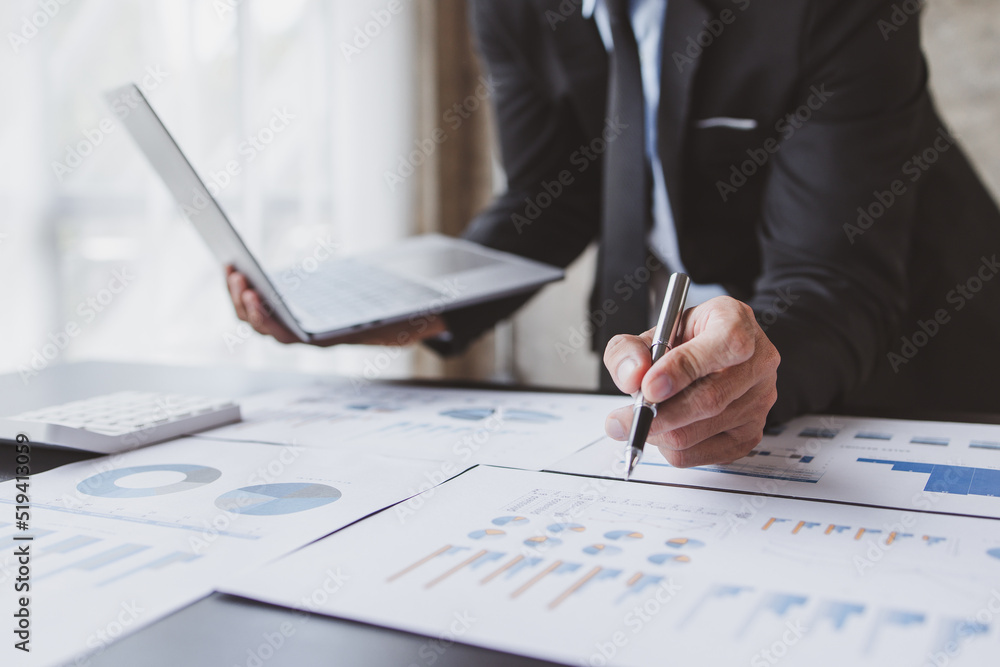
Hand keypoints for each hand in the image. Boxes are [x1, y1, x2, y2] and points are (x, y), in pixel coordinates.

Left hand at [225, 266, 446, 346]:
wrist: (398, 321)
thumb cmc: (402, 317)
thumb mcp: (413, 315)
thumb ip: (418, 317)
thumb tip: (441, 316)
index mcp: (329, 339)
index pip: (289, 337)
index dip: (266, 319)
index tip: (252, 294)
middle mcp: (307, 337)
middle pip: (263, 328)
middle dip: (244, 303)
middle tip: (236, 274)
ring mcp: (294, 324)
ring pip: (255, 318)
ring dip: (238, 296)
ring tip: (230, 267)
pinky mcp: (289, 309)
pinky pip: (257, 304)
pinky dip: (244, 288)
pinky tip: (236, 266)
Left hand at [603, 296, 778, 467]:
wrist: (707, 355)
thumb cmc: (685, 341)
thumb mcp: (649, 332)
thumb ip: (629, 349)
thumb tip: (631, 377)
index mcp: (736, 322)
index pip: (725, 344)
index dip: (684, 369)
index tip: (649, 386)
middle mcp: (758, 362)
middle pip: (710, 399)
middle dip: (658, 414)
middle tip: (624, 419)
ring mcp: (759, 402)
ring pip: (700, 432)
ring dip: (659, 432)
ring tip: (643, 418)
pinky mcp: (750, 435)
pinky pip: (702, 455)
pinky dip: (672, 449)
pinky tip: (665, 429)